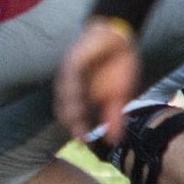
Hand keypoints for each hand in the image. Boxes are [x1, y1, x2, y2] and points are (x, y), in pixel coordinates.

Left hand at [55, 21, 142, 140]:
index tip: (83, 142)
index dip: (77, 129)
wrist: (118, 40)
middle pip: (64, 108)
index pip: (73, 117)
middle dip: (71, 122)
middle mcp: (70, 89)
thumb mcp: (119, 96)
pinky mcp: (73, 60)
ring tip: (78, 119)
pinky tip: (78, 94)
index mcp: (80, 98)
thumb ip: (115, 117)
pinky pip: (70, 74)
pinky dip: (73, 85)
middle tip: (79, 134)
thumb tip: (114, 140)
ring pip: (65, 94)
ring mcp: (69, 74)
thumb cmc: (117, 68)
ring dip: (70, 108)